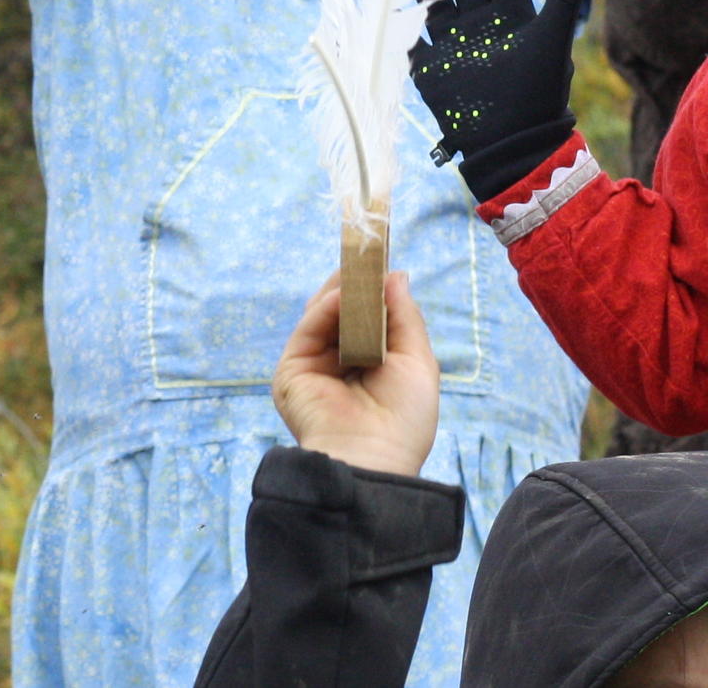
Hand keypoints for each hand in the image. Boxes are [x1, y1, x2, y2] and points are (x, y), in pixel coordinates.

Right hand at [272, 271, 439, 478]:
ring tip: (358, 268)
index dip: (375, 293)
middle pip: (342, 313)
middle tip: (367, 255)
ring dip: (340, 290)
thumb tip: (395, 274)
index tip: (382, 263)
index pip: (368, 319)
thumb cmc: (404, 417)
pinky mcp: (292, 367)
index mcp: (370, 365)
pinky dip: (325, 307)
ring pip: (322, 315)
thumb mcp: (417, 361)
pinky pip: (308, 328)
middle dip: (355, 284)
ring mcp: (314, 363)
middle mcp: (339, 362)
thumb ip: (404, 317)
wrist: (373, 455)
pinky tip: (343, 295)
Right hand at [409, 0, 584, 200]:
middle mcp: (482, 26)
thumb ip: (559, 9)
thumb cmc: (535, 93)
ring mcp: (455, 44)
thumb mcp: (551, 45)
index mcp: (513, 18)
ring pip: (439, 1)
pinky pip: (412, 35)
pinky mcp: (430, 65)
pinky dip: (402, 16)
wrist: (507, 139)